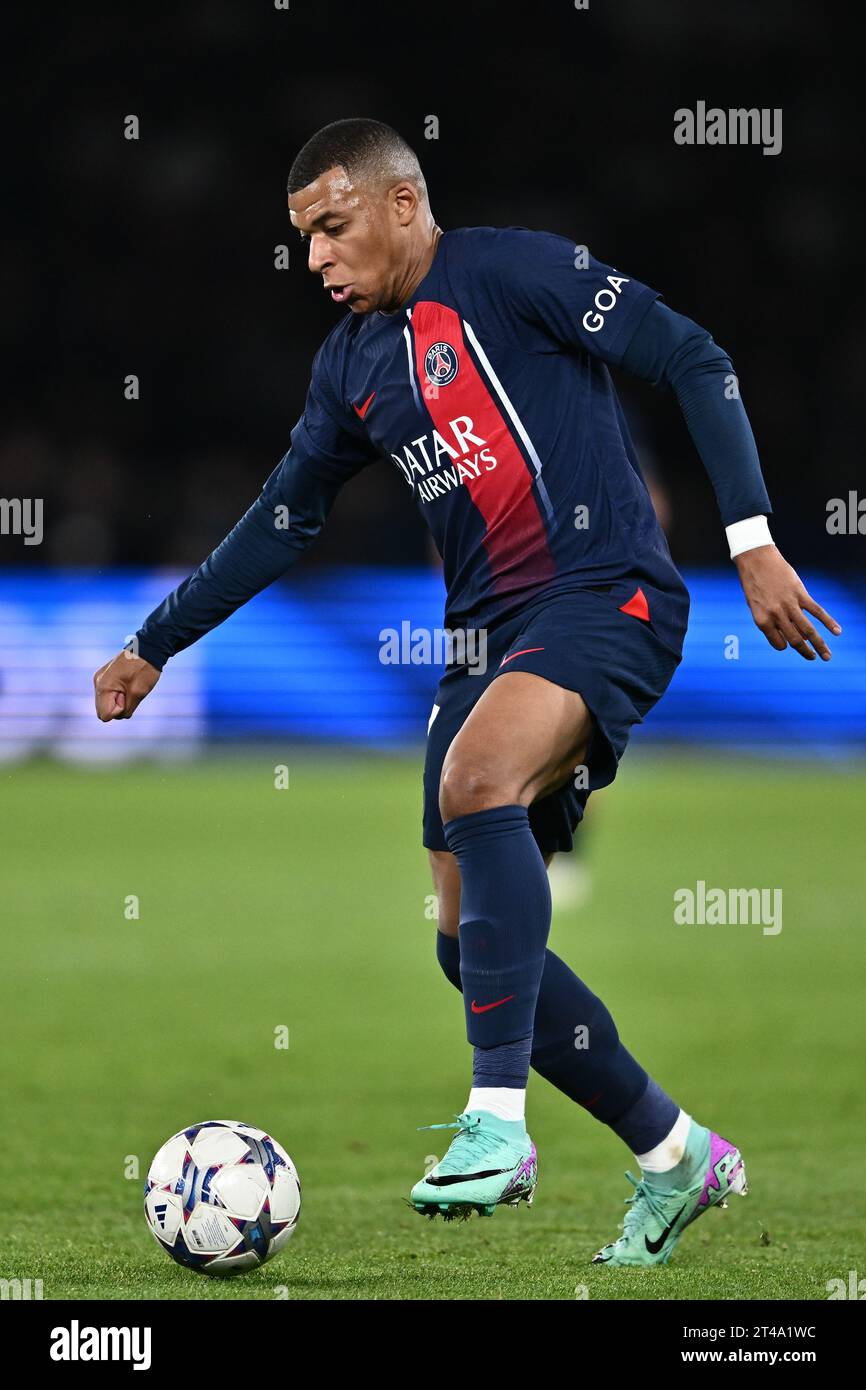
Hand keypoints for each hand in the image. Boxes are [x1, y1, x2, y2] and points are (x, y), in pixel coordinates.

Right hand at [94, 649, 160, 719]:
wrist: (148, 648)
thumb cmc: (144, 670)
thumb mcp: (138, 694)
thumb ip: (126, 709)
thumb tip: (118, 715)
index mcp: (103, 686)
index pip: (104, 715)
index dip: (118, 711)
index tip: (127, 697)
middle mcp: (97, 682)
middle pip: (103, 710)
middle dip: (117, 707)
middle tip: (129, 692)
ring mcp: (100, 678)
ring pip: (106, 702)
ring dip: (119, 700)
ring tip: (129, 686)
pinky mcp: (106, 676)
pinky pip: (108, 694)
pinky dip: (118, 694)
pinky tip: (127, 684)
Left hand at [734, 545, 840, 660]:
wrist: (757, 560)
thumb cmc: (754, 584)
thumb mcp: (756, 606)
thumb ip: (771, 621)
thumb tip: (792, 635)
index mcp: (762, 620)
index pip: (778, 644)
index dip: (784, 645)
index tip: (788, 644)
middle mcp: (776, 615)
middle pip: (795, 640)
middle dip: (806, 652)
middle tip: (814, 658)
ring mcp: (789, 605)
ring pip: (808, 630)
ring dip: (819, 645)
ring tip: (827, 656)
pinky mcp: (800, 594)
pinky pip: (817, 611)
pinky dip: (829, 622)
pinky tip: (837, 631)